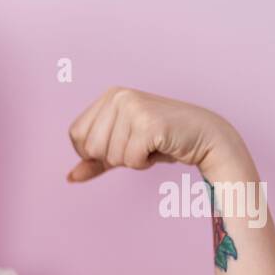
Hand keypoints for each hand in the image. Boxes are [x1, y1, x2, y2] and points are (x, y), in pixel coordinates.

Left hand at [65, 86, 246, 181]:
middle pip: (91, 148)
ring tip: (151, 144)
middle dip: (115, 157)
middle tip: (140, 144)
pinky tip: (160, 148)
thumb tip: (69, 178)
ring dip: (132, 160)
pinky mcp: (148, 123)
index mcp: (109, 96)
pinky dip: (145, 163)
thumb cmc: (161, 141)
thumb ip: (94, 162)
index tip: (122, 143)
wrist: (205, 136)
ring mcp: (134, 107)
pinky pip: (130, 160)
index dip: (94, 151)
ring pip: (111, 156)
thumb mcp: (122, 149)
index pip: (76, 136)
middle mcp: (118, 96)